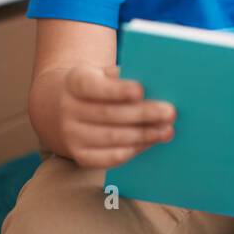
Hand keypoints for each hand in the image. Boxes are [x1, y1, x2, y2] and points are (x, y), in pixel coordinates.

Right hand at [58, 64, 174, 169]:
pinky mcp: (79, 155)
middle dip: (142, 114)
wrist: (63, 109)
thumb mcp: (102, 74)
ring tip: (166, 131)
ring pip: (111, 137)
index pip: (93, 86)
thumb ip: (123, 77)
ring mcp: (72, 134)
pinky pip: (107, 158)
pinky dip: (131, 151)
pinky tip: (148, 144)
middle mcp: (68, 109)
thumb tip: (156, 86)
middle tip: (170, 113)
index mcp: (74, 82)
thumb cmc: (97, 87)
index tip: (141, 90)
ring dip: (143, 135)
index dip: (116, 90)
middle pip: (108, 114)